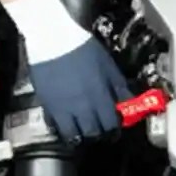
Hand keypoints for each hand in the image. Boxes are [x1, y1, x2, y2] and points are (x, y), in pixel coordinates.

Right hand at [6, 0, 131, 141]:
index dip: (114, 129)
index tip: (114, 128)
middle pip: (93, 133)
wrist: (53, 39)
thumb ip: (120, 87)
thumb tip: (129, 102)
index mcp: (100, 98)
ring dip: (79, 136)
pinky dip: (60, 128)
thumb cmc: (83, 49)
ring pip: (72, 135)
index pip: (111, 124)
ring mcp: (62, 109)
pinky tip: (64, 124)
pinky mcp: (46, 105)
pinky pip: (54, 125)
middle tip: (99, 131)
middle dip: (98, 135)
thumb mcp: (109, 66)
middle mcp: (82, 108)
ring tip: (82, 133)